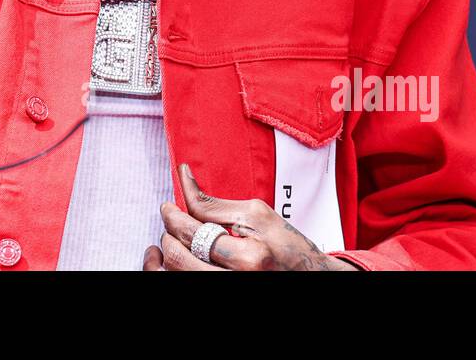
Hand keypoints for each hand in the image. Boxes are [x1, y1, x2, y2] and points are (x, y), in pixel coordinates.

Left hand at [142, 162, 359, 270]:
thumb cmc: (287, 245)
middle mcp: (235, 280)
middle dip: (168, 233)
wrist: (311, 276)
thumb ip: (215, 205)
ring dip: (164, 256)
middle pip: (179, 257)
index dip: (173, 214)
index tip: (168, 205)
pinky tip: (175, 260)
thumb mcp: (257, 215)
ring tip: (168, 241)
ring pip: (175, 275)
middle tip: (170, 219)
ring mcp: (228, 289)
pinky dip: (172, 271)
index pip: (194, 231)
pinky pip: (184, 282)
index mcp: (248, 257)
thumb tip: (185, 182)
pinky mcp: (223, 294)